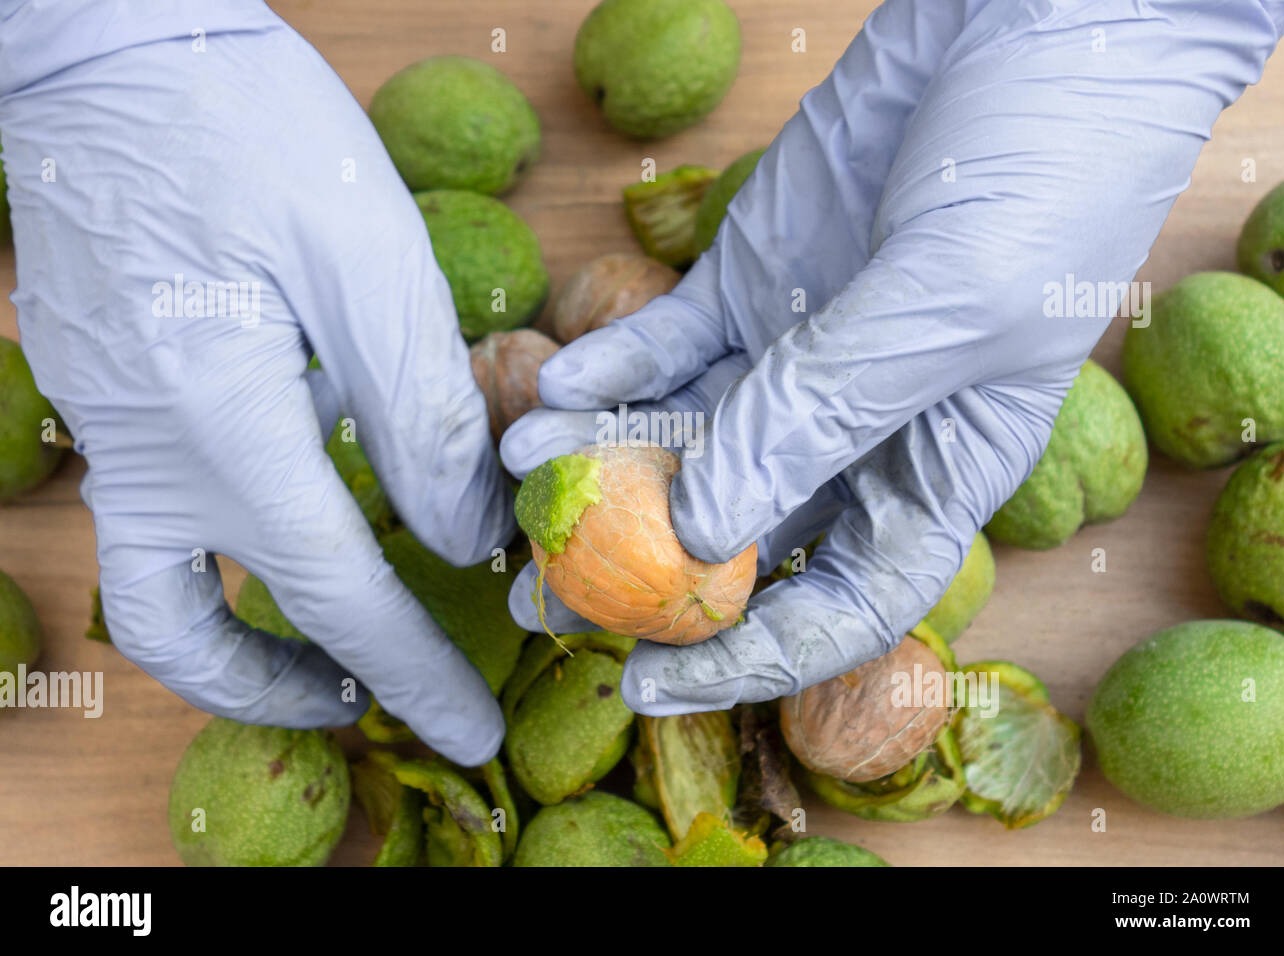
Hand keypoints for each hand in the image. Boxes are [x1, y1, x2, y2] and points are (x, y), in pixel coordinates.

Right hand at [0, 2, 513, 763]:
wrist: (109, 45)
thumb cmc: (244, 125)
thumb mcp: (367, 261)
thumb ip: (419, 414)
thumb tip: (460, 533)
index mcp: (218, 425)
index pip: (334, 594)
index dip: (412, 672)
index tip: (472, 727)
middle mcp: (141, 450)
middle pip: (199, 634)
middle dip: (295, 689)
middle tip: (377, 701)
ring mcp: (103, 425)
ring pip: (152, 590)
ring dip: (235, 644)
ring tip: (326, 647)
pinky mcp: (98, 390)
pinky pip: (153, 512)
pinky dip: (224, 551)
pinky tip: (296, 511)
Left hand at [501, 0, 1283, 713]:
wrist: (1047, 19)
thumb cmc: (1056, 165)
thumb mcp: (950, 304)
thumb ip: (825, 413)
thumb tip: (704, 529)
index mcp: (940, 468)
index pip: (843, 604)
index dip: (748, 657)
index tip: (649, 681)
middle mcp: (862, 428)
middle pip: (739, 530)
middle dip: (636, 569)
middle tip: (539, 592)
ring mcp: (800, 352)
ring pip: (683, 434)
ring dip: (599, 457)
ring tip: (516, 472)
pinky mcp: (754, 280)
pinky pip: (667, 341)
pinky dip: (611, 363)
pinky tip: (556, 383)